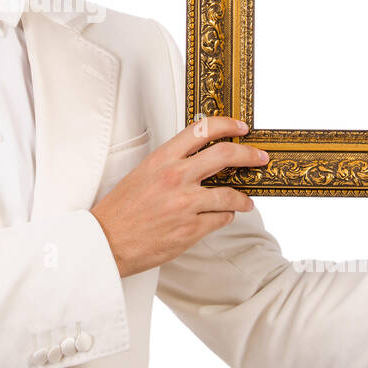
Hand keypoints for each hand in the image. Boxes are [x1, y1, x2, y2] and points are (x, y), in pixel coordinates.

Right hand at [90, 116, 266, 277]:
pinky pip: (221, 218)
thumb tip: (198, 160)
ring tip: (246, 201)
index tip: (240, 127)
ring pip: (230, 194)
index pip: (201, 130)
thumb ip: (170, 164)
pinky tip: (223, 216)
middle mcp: (175, 177)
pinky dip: (226, 216)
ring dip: (243, 198)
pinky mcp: (191, 229)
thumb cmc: (121, 211)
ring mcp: (185, 203)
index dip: (227, 125)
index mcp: (161, 159)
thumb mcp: (142, 175)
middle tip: (260, 157)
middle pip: (225, 155)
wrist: (107, 242)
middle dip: (249, 155)